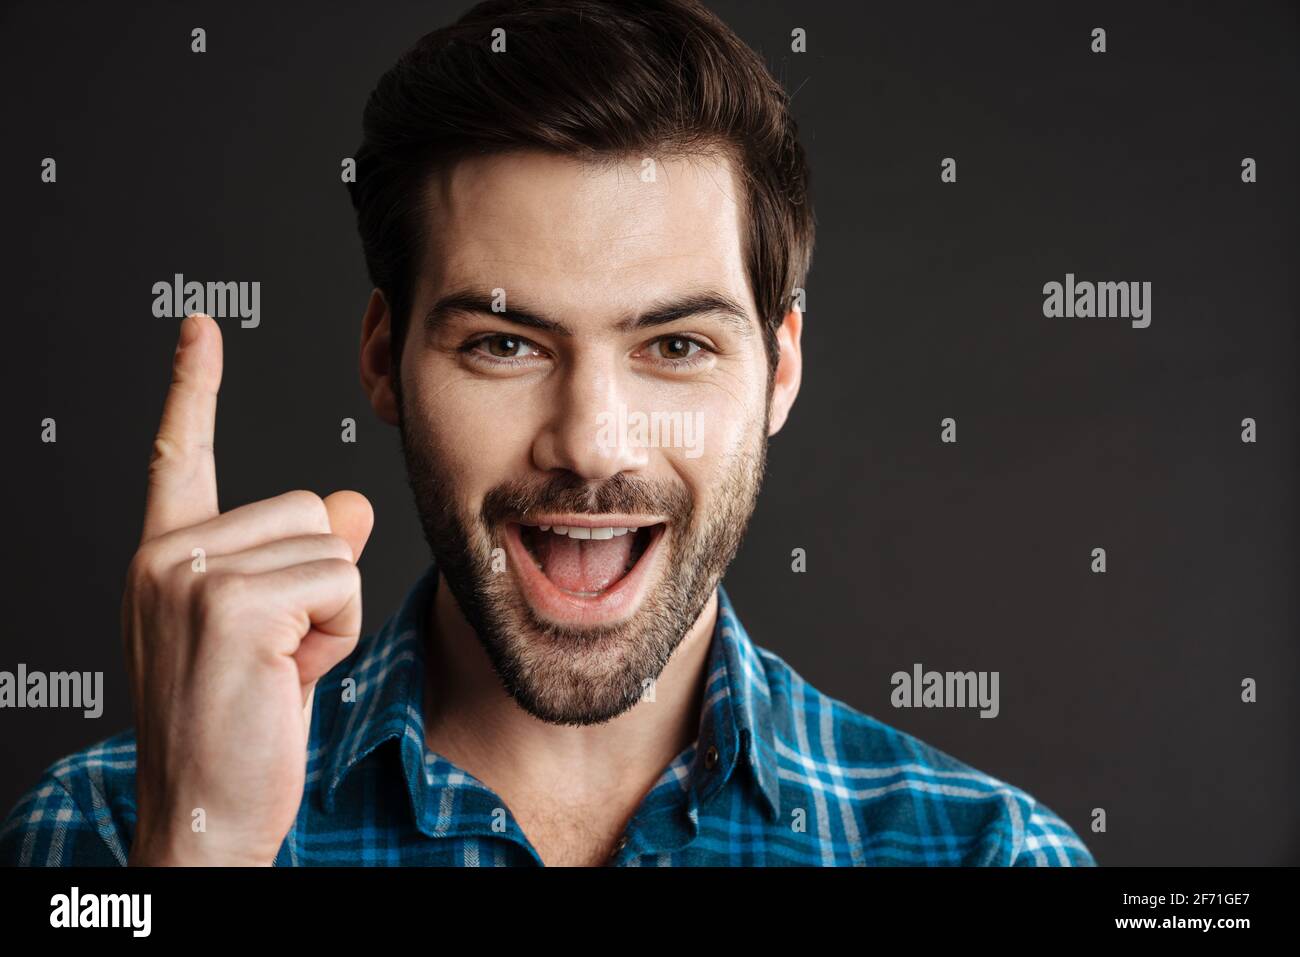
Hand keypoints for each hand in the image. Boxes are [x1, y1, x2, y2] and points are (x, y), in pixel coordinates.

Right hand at [123, 313, 372, 865]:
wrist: (206, 814)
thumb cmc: (239, 726)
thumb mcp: (275, 630)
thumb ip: (305, 560)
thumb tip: (351, 503)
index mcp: (166, 555)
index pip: (178, 455)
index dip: (192, 388)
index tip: (200, 327)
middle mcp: (165, 556)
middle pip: (307, 507)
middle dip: (320, 583)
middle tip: (276, 653)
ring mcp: (189, 576)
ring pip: (332, 547)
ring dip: (331, 613)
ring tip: (279, 668)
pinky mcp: (230, 605)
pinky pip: (339, 582)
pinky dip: (336, 634)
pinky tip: (287, 677)